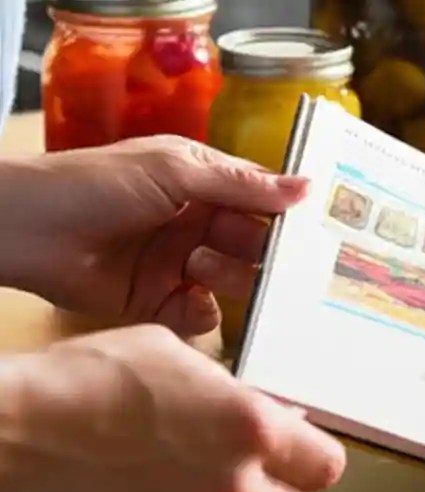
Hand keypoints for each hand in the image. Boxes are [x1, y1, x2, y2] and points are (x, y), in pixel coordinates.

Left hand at [0, 135, 307, 337]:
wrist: (26, 230)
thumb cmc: (92, 184)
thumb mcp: (173, 170)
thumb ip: (240, 183)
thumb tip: (307, 186)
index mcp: (203, 185)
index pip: (261, 200)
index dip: (289, 214)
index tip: (322, 229)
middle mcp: (197, 226)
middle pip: (255, 245)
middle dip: (266, 252)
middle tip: (275, 259)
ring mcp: (179, 266)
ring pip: (234, 281)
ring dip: (228, 275)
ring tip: (199, 264)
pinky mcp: (159, 304)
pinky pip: (202, 315)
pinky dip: (202, 311)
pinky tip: (189, 297)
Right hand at [0, 324, 345, 491]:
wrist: (12, 432)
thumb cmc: (88, 379)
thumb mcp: (175, 356)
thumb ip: (233, 391)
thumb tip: (265, 410)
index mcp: (250, 431)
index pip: (326, 465)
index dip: (315, 455)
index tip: (304, 445)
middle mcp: (232, 486)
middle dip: (281, 486)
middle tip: (255, 462)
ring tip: (187, 463)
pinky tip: (149, 480)